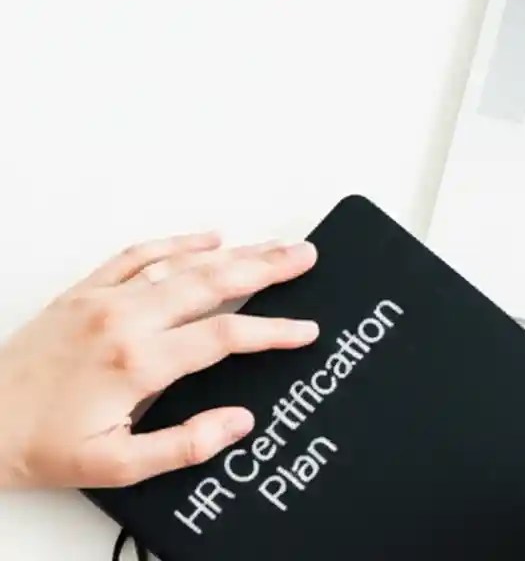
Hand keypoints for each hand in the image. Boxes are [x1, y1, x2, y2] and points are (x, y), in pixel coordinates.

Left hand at [0, 233, 319, 489]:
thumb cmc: (40, 446)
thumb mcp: (116, 466)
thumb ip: (184, 445)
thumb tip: (237, 422)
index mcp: (138, 363)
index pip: (225, 335)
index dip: (273, 331)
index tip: (304, 331)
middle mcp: (124, 321)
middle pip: (213, 283)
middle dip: (267, 268)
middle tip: (304, 256)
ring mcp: (103, 300)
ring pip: (183, 265)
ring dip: (234, 252)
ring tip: (273, 245)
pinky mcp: (83, 293)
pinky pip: (138, 255)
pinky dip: (177, 243)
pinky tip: (207, 237)